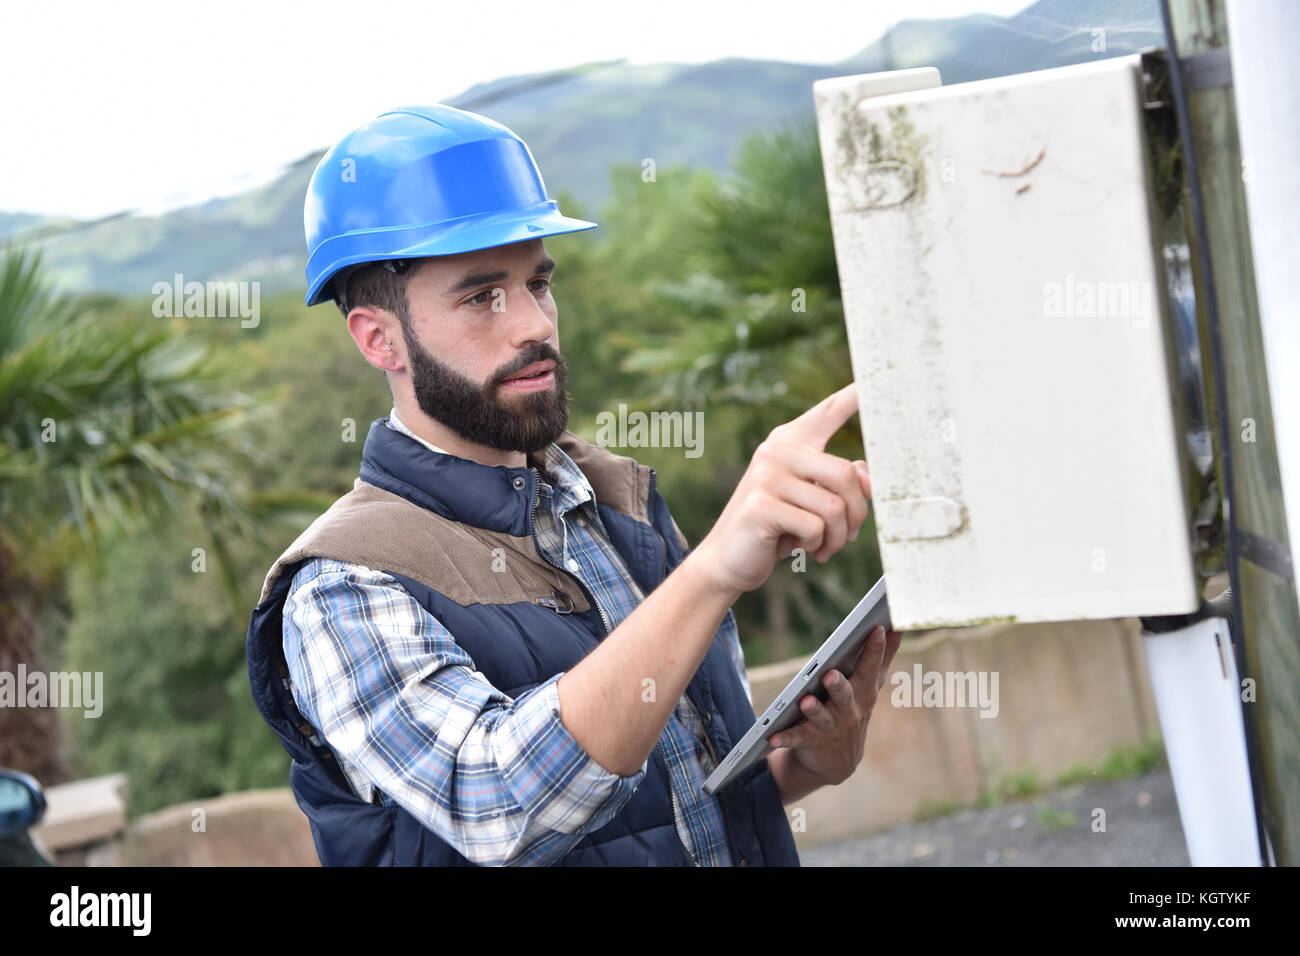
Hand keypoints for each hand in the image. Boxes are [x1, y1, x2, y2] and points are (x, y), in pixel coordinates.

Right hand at [691, 383, 871, 595]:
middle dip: (857, 514)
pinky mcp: (761, 505)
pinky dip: (816, 545)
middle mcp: (776, 451)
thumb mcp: (810, 501)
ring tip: (824, 546)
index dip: (855, 396)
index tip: (875, 377)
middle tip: (848, 536)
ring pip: (834, 507)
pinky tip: (801, 547)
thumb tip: (869, 477)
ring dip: (837, 536)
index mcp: (790, 442)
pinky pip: (814, 527)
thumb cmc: (776, 527)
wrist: (728, 558)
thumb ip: (838, 484)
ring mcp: (766, 476)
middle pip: (845, 475)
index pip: (828, 412)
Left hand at [767, 624, 901, 786]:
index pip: (871, 668)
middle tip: (831, 673)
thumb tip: (897, 625)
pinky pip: (797, 738)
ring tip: (804, 702)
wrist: (839, 761)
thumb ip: (883, 656)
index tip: (878, 628)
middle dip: (839, 685)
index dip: (875, 649)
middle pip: (845, 695)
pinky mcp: (811, 741)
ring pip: (822, 717)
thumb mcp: (870, 686)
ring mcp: (830, 727)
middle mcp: (849, 711)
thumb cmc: (855, 709)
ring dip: (814, 710)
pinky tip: (773, 737)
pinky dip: (786, 738)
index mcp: (864, 692)